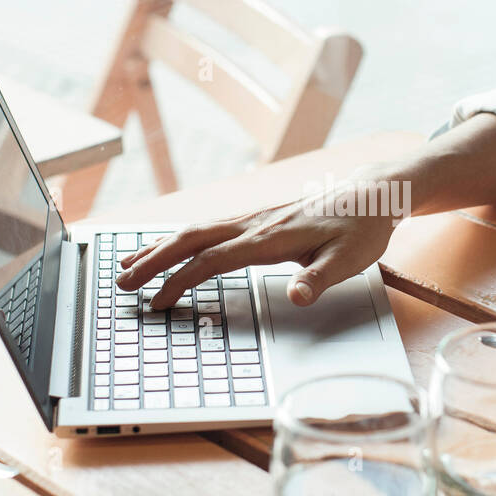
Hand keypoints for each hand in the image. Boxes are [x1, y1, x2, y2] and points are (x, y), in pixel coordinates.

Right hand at [114, 180, 399, 307]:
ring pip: (196, 229)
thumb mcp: (350, 260)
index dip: (181, 281)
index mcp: (270, 238)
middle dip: (153, 260)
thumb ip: (319, 280)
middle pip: (191, 239)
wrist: (374, 194)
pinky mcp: (259, 217)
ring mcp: (254, 218)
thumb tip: (297, 297)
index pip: (213, 261)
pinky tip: (171, 246)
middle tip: (122, 283)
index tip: (157, 302)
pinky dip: (182, 238)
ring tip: (128, 264)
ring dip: (160, 247)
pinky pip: (210, 227)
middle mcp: (255, 223)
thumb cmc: (363, 230)